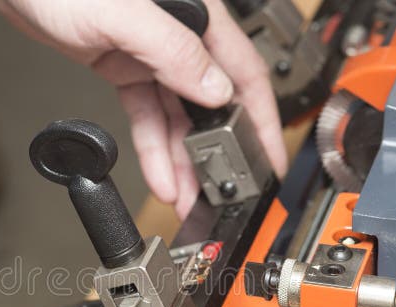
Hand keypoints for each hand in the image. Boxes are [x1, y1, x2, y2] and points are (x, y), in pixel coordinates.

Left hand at [0, 0, 286, 217]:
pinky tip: (161, 174)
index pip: (244, 73)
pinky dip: (153, 146)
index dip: (262, 119)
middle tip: (222, 191)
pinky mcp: (125, 66)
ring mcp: (152, 54)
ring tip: (190, 198)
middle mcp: (181, 36)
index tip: (270, 157)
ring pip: (178, 117)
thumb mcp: (125, 13)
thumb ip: (174, 50)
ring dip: (183, 160)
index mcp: (198, 14)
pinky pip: (147, 114)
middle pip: (212, 103)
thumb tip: (216, 88)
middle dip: (217, 152)